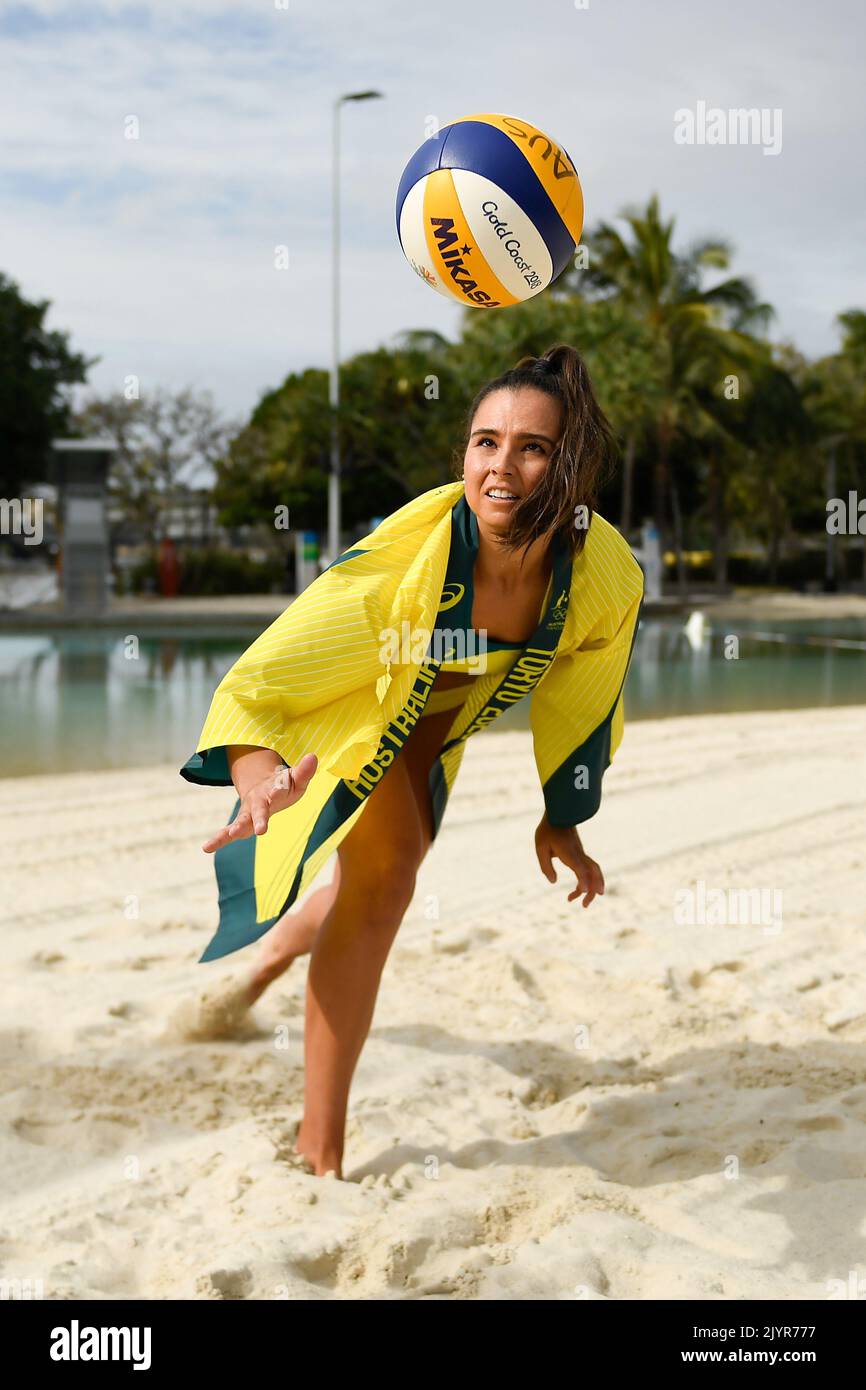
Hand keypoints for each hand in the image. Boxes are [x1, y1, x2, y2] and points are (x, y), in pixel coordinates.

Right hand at [202, 752, 317, 853]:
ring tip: (231, 835)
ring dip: (236, 828)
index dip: (279, 788)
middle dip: (259, 819)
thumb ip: (304, 771)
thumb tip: (312, 757)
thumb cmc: (284, 786)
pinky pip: (228, 833)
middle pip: (259, 810)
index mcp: (274, 789)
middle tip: (260, 830)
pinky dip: (218, 839)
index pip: (278, 788)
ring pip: (242, 821)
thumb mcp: (296, 779)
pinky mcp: (241, 823)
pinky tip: (206, 847)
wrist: (263, 788)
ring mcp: (248, 812)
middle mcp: (258, 801)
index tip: (278, 790)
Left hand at [534, 813, 604, 907]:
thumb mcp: (541, 847)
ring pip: (594, 872)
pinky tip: (578, 889)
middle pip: (593, 873)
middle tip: (585, 905)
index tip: (581, 892)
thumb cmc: (548, 830)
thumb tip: (553, 882)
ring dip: (593, 887)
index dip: (583, 881)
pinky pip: (588, 869)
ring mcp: (582, 854)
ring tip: (585, 902)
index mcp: (569, 853)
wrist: (560, 813)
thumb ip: (546, 865)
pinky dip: (587, 880)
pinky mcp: (581, 854)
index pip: (580, 868)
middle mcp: (579, 855)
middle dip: (592, 891)